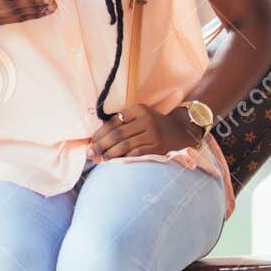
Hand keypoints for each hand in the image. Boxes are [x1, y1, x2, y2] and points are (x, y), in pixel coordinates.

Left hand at [89, 103, 206, 160]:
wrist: (181, 131)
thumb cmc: (153, 125)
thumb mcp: (139, 117)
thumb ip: (122, 124)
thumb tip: (96, 139)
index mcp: (139, 109)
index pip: (113, 123)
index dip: (99, 134)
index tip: (90, 143)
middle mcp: (146, 120)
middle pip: (117, 134)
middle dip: (101, 145)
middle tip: (91, 154)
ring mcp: (154, 134)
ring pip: (125, 145)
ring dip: (110, 153)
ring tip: (101, 159)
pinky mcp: (158, 147)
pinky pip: (136, 153)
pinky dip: (124, 158)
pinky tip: (116, 162)